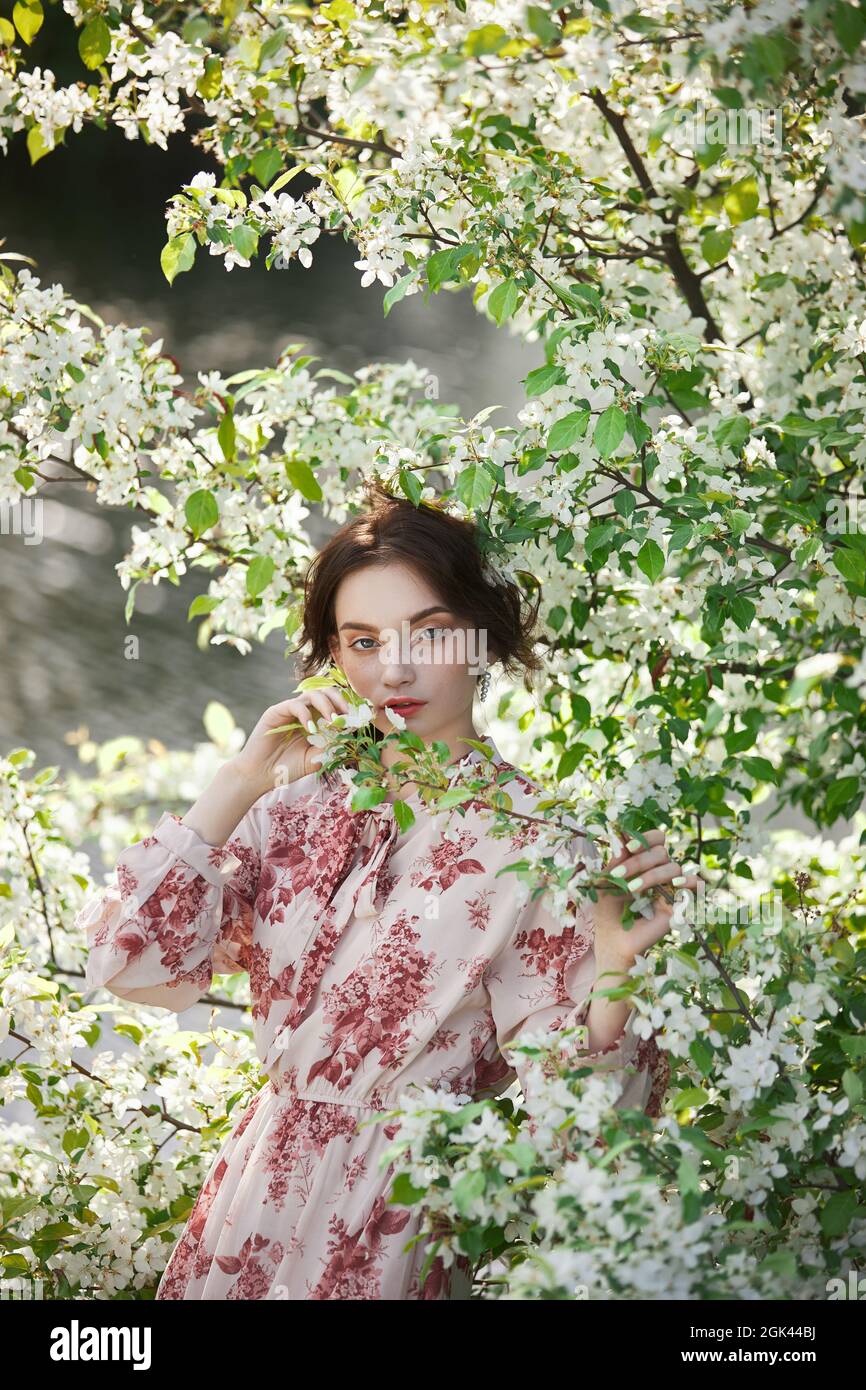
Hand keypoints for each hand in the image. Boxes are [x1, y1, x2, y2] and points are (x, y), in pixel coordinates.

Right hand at [229, 685, 350, 797]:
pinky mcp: (276, 712)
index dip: (347, 708)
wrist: (260, 776)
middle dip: (341, 701)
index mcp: (315, 719)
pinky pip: (295, 704)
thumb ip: (331, 747)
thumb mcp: (316, 759)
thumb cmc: (287, 768)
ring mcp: (289, 710)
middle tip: (348, 716)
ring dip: (327, 705)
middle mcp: (304, 711)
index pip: (335, 704)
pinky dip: (306, 714)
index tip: (358, 720)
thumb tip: (349, 735)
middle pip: (326, 692)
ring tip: (334, 722)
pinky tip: (310, 728)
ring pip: (312, 694)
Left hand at [590, 828, 699, 967]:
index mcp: (644, 861)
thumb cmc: (607, 910)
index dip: (645, 838)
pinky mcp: (681, 903)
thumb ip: (617, 860)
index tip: (628, 847)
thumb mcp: (607, 881)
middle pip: (661, 851)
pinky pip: (696, 884)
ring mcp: (672, 886)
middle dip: (639, 861)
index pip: (655, 839)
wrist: (614, 939)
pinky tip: (672, 886)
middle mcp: (660, 870)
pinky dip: (688, 881)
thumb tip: (622, 836)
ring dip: (651, 875)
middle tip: (619, 876)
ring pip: (673, 867)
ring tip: (632, 889)